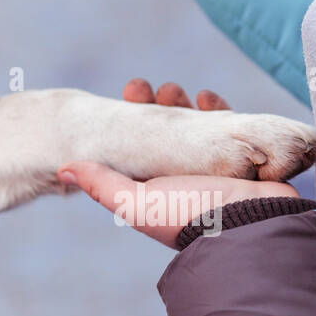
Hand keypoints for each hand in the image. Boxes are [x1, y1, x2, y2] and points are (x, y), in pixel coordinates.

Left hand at [58, 79, 299, 246]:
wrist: (252, 226)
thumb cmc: (191, 217)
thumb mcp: (137, 203)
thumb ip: (103, 185)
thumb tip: (63, 167)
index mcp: (159, 186)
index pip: (141, 143)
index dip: (135, 115)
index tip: (133, 91)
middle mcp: (187, 175)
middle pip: (170, 130)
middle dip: (161, 104)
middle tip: (157, 89)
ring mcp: (218, 166)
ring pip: (199, 125)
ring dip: (187, 104)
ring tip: (185, 92)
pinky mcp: (247, 157)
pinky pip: (232, 125)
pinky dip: (221, 109)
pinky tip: (208, 98)